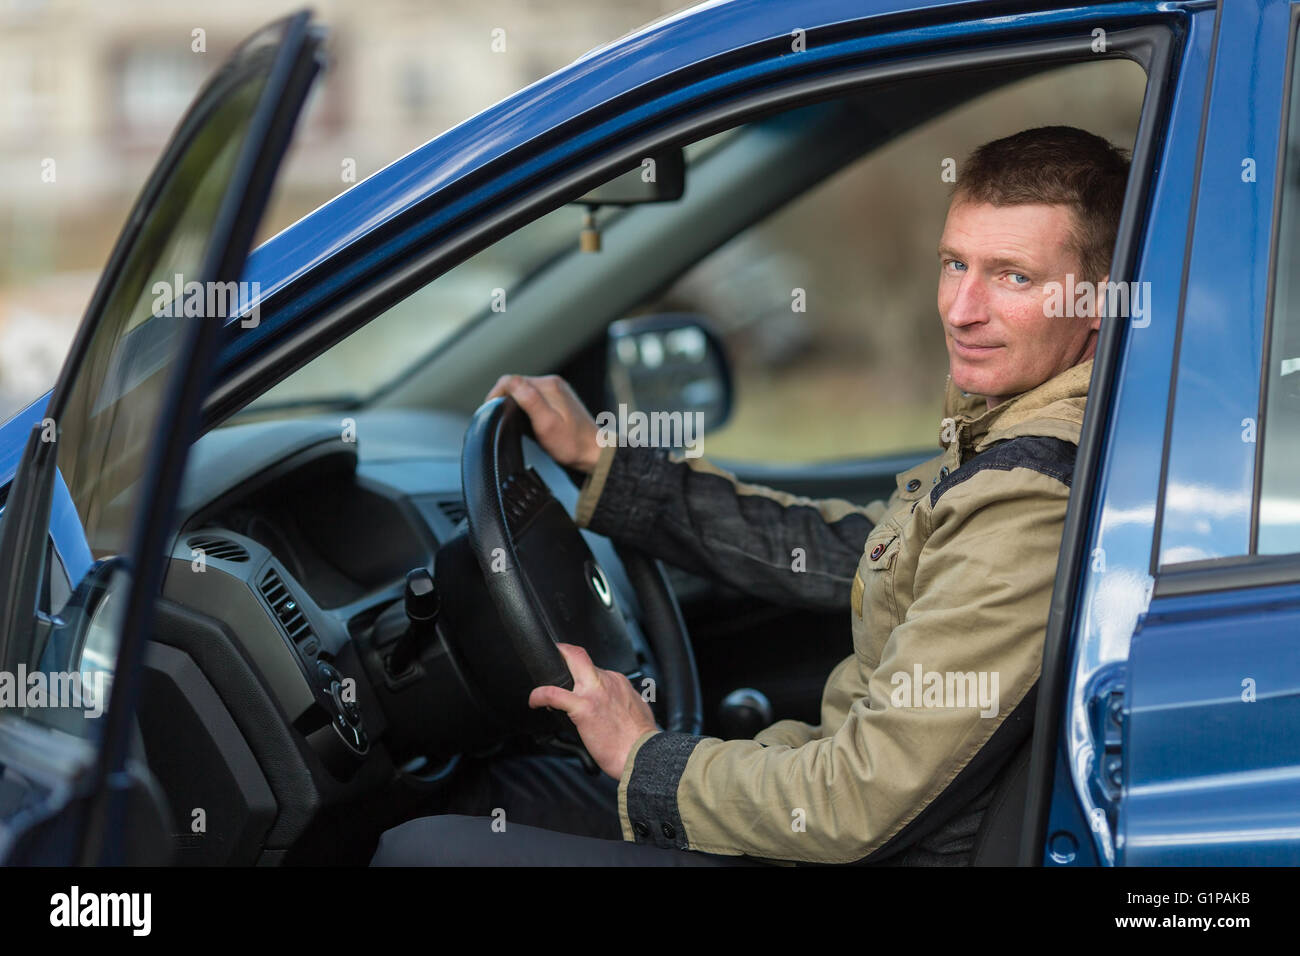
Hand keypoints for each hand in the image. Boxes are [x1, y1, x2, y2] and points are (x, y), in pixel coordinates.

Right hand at [485, 374, 601, 472]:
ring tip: (512, 422)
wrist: (594, 453)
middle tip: (500, 421)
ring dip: (515, 404)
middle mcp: (553, 383)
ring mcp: (556, 391)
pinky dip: (525, 408)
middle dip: (504, 400)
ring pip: (523, 392)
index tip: (491, 411)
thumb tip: (510, 382)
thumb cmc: (572, 444)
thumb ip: (529, 400)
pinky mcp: (557, 400)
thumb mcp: (546, 424)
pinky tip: (526, 422)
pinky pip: (533, 398)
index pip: (511, 381)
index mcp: (549, 386)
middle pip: (516, 385)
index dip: (496, 395)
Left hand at [528, 643, 658, 778]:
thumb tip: (617, 707)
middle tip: (551, 662)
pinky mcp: (583, 708)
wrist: (643, 755)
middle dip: (563, 653)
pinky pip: (554, 694)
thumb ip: (624, 702)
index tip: (571, 680)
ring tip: (540, 682)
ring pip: (571, 663)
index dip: (579, 674)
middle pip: (580, 656)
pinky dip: (540, 694)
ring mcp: (594, 693)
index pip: (594, 668)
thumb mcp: (638, 710)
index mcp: (619, 682)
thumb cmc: (640, 741)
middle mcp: (607, 682)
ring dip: (552, 669)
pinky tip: (534, 701)